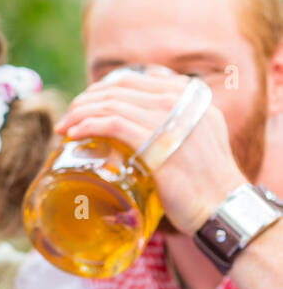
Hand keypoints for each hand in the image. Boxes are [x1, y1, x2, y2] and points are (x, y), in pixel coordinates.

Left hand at [54, 69, 244, 231]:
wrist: (224, 207)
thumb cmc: (205, 179)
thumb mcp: (197, 136)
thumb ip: (174, 120)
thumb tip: (135, 119)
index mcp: (189, 96)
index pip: (131, 81)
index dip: (99, 90)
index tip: (82, 105)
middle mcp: (182, 102)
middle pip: (117, 91)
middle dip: (84, 102)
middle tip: (67, 119)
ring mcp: (172, 122)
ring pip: (111, 106)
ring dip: (79, 114)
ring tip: (63, 128)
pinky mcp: (159, 145)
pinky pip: (113, 125)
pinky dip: (88, 126)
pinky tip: (74, 135)